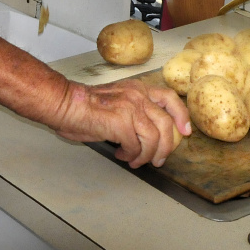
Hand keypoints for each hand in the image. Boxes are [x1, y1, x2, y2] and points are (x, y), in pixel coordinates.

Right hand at [52, 79, 190, 168]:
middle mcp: (137, 95)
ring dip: (146, 156)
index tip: (185, 132)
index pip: (169, 98)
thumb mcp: (115, 99)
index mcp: (136, 88)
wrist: (64, 103)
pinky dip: (130, 155)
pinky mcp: (122, 123)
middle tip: (159, 160)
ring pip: (154, 139)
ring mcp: (130, 108)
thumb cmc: (82, 105)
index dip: (181, 116)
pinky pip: (136, 147)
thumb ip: (133, 110)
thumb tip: (147, 135)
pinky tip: (120, 154)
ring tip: (134, 161)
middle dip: (166, 147)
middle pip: (166, 125)